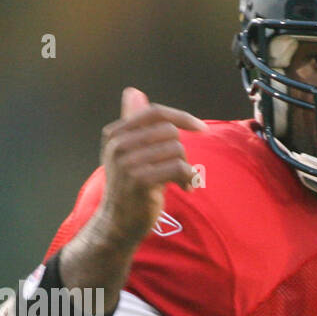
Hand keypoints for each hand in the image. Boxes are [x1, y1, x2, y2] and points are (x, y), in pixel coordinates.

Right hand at [98, 88, 205, 244]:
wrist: (117, 224)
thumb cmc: (127, 187)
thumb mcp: (127, 151)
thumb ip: (132, 122)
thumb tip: (132, 91)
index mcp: (114, 134)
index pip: (154, 112)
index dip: (181, 117)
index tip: (202, 129)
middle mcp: (117, 145)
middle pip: (168, 130)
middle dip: (182, 149)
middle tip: (180, 169)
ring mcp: (126, 163)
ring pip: (176, 148)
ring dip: (186, 166)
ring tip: (182, 181)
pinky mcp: (139, 181)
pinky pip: (178, 167)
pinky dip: (188, 178)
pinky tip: (185, 188)